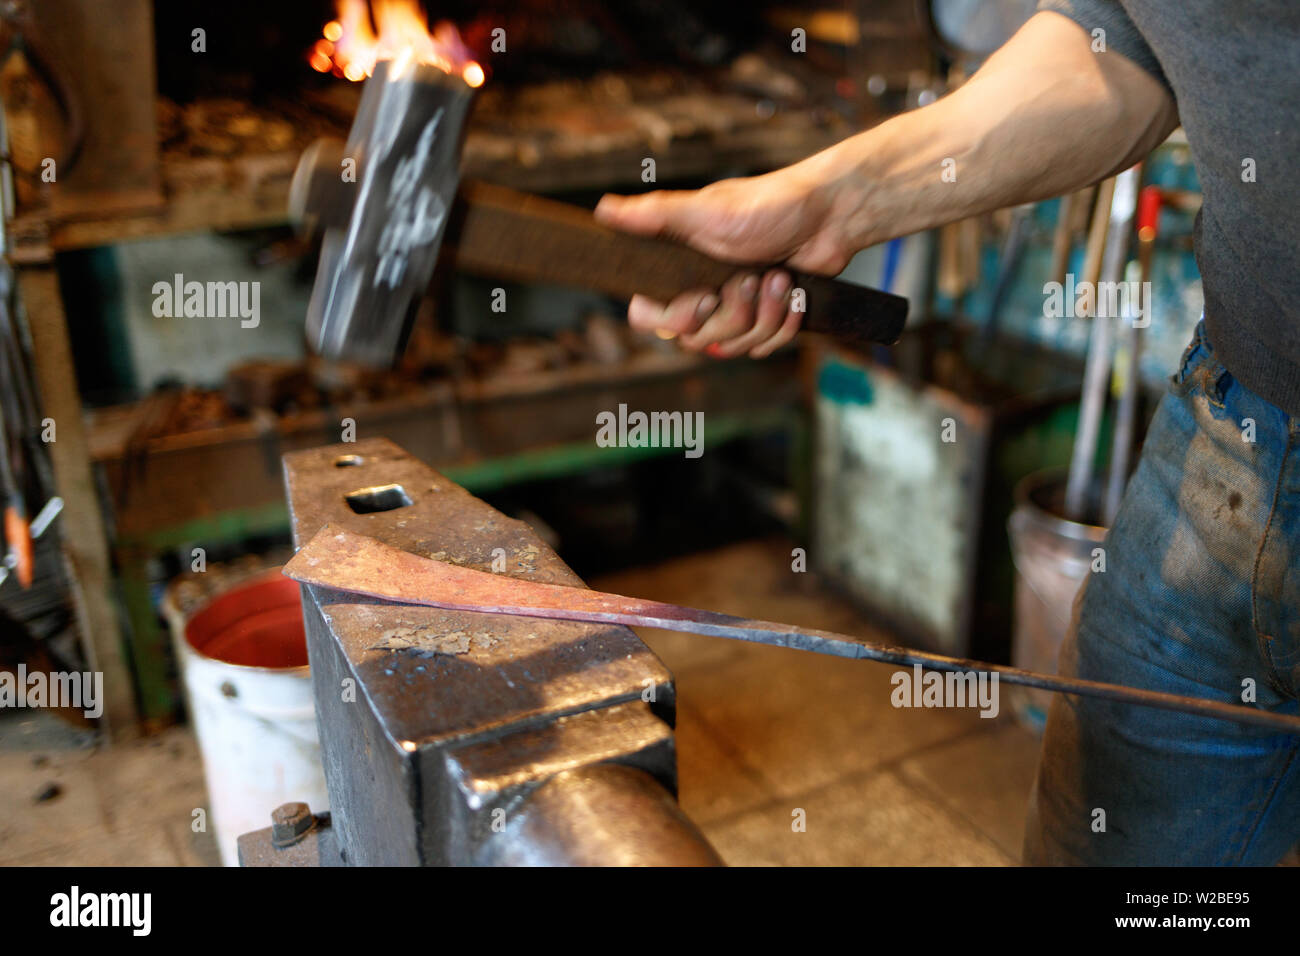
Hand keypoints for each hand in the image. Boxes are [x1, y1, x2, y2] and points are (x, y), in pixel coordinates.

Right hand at [593, 166, 851, 357]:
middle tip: (750, 277)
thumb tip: (603, 209)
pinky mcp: (765, 319)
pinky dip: (785, 321)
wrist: (830, 216)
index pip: (649, 317)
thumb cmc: (768, 206)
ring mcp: (735, 309)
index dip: (673, 318)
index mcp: (678, 268)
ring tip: (778, 277)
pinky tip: (795, 292)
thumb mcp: (706, 211)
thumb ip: (654, 216)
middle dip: (731, 313)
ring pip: (734, 346)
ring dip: (763, 313)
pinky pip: (764, 347)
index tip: (702, 297)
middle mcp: (702, 291)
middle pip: (695, 339)